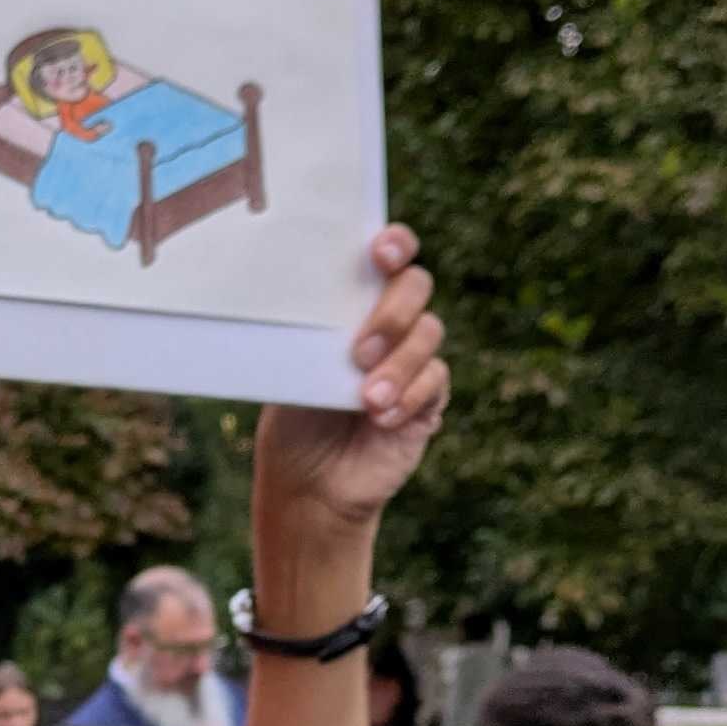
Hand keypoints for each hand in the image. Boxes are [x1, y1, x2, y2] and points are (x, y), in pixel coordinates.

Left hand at [250, 228, 447, 531]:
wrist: (308, 482)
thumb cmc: (293, 417)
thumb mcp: (291, 368)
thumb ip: (311, 332)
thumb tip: (306, 299)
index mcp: (353, 301)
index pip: (388, 255)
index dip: (394, 243)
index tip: (380, 252)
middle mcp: (389, 321)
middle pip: (416, 285)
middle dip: (393, 311)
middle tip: (359, 349)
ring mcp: (412, 357)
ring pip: (428, 333)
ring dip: (398, 364)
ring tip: (365, 397)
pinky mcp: (429, 397)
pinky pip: (435, 380)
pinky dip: (409, 397)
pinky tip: (381, 418)